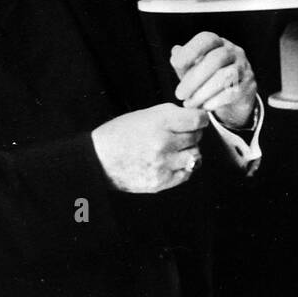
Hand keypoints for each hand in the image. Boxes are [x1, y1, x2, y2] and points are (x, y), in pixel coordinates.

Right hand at [91, 103, 207, 192]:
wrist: (97, 159)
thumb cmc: (121, 133)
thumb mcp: (147, 114)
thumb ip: (174, 115)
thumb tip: (198, 117)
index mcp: (161, 122)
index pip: (198, 120)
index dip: (200, 119)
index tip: (197, 120)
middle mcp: (164, 143)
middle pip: (197, 137)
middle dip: (191, 134)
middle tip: (178, 135)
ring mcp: (162, 164)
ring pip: (195, 156)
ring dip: (189, 151)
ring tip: (175, 149)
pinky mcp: (160, 182)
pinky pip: (186, 174)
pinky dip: (183, 167)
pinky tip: (172, 162)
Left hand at [170, 31, 257, 128]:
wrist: (233, 97)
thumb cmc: (207, 79)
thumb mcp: (192, 69)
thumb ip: (183, 62)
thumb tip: (175, 53)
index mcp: (218, 44)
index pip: (207, 39)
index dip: (191, 49)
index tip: (176, 64)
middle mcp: (234, 52)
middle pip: (216, 59)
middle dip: (194, 78)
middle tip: (179, 94)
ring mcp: (244, 67)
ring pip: (226, 76)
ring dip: (203, 92)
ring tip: (189, 104)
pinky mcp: (249, 85)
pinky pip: (234, 92)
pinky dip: (216, 101)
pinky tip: (204, 107)